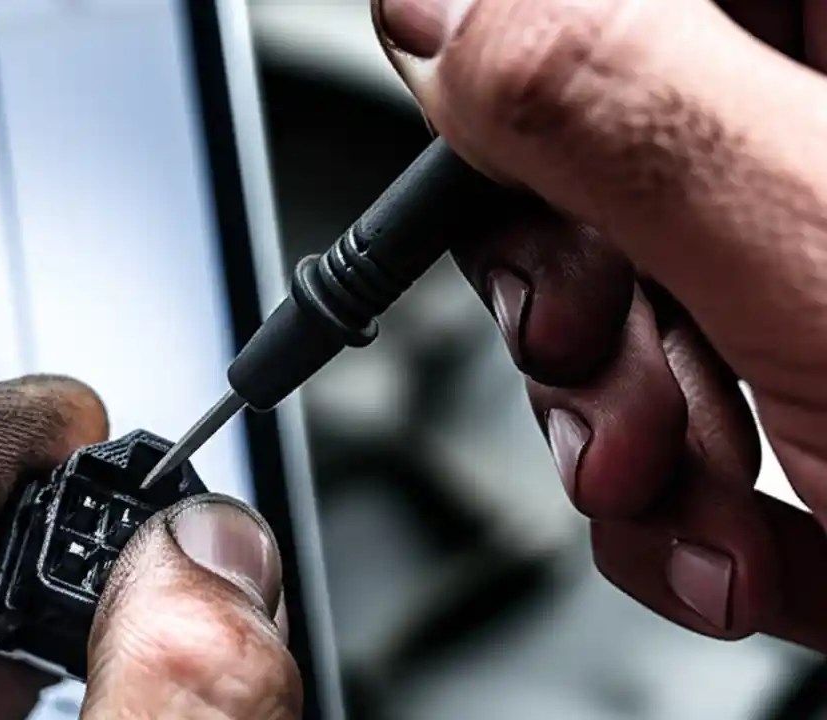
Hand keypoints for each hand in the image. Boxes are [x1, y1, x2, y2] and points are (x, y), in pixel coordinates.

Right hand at [373, 0, 826, 649]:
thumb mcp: (819, 245)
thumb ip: (607, 98)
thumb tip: (431, 13)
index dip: (512, 64)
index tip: (476, 160)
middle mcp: (826, 143)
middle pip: (605, 158)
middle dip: (573, 308)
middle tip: (590, 374)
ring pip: (635, 301)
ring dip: (625, 439)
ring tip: (693, 512)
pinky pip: (695, 402)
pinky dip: (690, 506)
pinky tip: (749, 553)